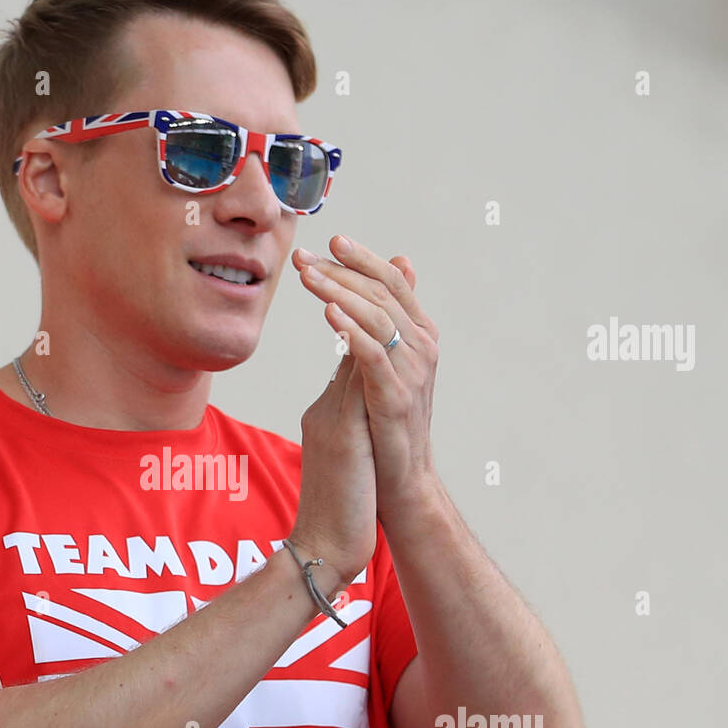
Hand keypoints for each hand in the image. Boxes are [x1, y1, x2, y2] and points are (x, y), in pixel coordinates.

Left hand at [291, 236, 440, 528]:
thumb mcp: (382, 372)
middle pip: (383, 293)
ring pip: (377, 317)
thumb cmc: (386, 430)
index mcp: (419, 337)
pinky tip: (327, 312)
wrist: (399, 486)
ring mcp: (412, 374)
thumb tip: (377, 285)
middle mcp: (422, 349)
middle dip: (342, 270)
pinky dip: (351, 330)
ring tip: (307, 276)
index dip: (362, 260)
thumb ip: (380, 330)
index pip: (391, 283)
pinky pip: (374, 355)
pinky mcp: (395, 399)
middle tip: (304, 256)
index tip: (330, 240)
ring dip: (339, 292)